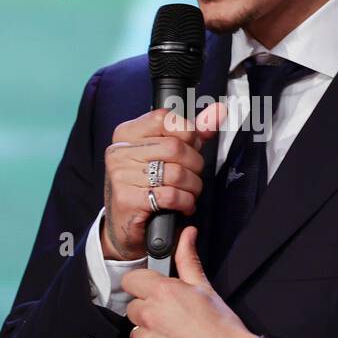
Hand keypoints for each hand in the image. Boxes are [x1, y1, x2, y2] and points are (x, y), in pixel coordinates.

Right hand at [101, 102, 225, 259]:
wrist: (125, 226)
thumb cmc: (149, 186)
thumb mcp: (168, 155)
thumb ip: (193, 132)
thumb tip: (218, 110)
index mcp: (126, 134)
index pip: (165, 118)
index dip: (187, 134)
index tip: (190, 148)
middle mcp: (119, 152)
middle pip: (175, 147)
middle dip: (194, 165)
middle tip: (192, 176)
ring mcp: (121, 176)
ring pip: (176, 173)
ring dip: (192, 187)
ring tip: (189, 193)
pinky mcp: (127, 199)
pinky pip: (171, 195)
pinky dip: (185, 202)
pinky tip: (183, 205)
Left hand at [122, 226, 256, 337]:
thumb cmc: (221, 328)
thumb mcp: (204, 288)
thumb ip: (187, 259)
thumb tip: (187, 235)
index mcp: (162, 292)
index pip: (131, 281)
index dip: (142, 286)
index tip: (151, 293)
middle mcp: (150, 315)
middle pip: (133, 308)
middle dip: (149, 313)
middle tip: (171, 320)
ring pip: (135, 333)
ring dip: (149, 335)